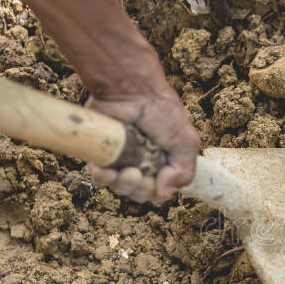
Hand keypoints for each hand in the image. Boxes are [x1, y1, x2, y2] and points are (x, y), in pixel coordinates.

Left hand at [86, 87, 200, 203]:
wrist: (133, 91)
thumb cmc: (161, 112)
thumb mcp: (186, 143)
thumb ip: (184, 172)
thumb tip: (163, 193)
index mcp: (162, 161)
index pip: (158, 190)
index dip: (156, 192)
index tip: (158, 182)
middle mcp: (141, 161)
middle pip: (138, 193)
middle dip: (140, 190)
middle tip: (140, 175)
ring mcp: (120, 157)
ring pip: (118, 187)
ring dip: (124, 185)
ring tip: (128, 172)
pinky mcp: (99, 151)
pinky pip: (98, 176)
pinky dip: (103, 178)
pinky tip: (108, 170)